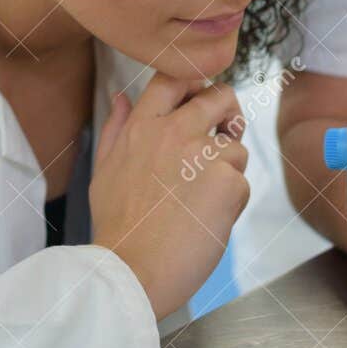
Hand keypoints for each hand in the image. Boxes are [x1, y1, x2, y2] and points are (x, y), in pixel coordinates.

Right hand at [89, 74, 249, 317]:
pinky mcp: (228, 181)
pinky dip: (231, 202)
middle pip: (219, 96)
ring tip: (201, 202)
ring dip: (227, 170)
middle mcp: (173, 131)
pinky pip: (241, 182)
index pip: (174, 77)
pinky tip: (206, 221)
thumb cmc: (117, 226)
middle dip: (229, 111)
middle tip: (226, 133)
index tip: (197, 99)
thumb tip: (122, 97)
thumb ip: (117, 128)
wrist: (131, 270)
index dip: (194, 83)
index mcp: (142, 126)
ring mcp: (203, 154)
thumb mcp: (105, 169)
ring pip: (235, 146)